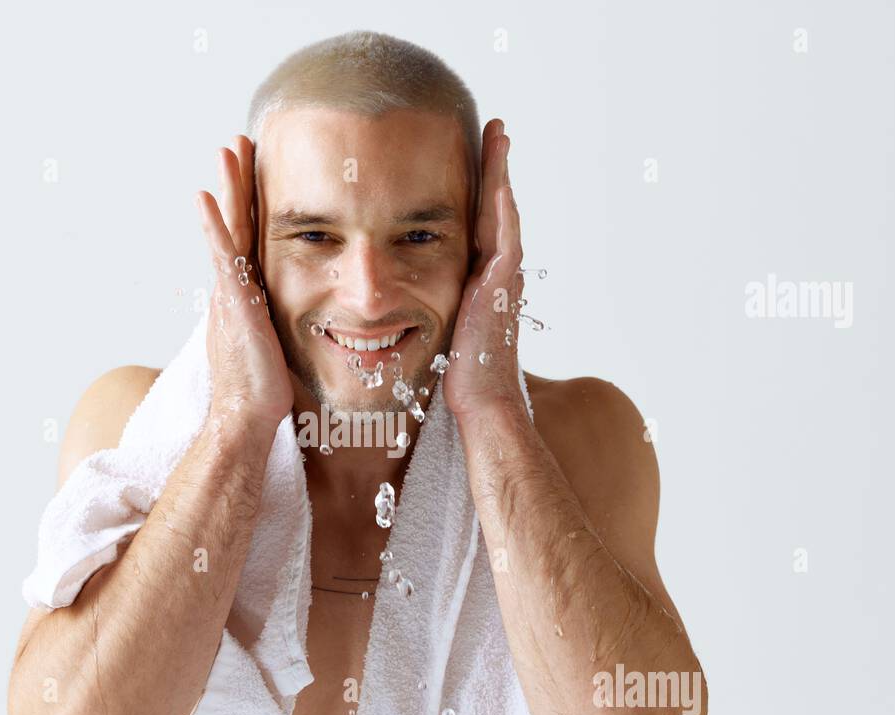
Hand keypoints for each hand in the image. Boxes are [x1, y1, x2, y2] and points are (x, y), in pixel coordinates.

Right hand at [196, 135, 293, 434]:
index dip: (252, 206)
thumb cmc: (265, 394)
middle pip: (237, 224)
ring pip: (228, 230)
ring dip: (226, 189)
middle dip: (238, 184)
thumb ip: (285, 325)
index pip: (251, 240)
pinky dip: (212, 225)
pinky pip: (221, 256)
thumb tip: (316, 320)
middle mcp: (235, 289)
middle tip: (238, 144)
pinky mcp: (233, 304)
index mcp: (248, 296)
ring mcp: (230, 294)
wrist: (246, 419)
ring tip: (226, 150)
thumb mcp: (281, 348)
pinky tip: (204, 196)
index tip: (256, 172)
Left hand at [443, 118, 525, 423]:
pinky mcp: (502, 283)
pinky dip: (501, 200)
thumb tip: (390, 303)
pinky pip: (504, 231)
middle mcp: (496, 274)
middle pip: (496, 209)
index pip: (479, 225)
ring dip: (500, 172)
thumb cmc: (454, 376)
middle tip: (492, 132)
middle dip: (493, 170)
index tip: (469, 159)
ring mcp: (503, 276)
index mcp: (480, 282)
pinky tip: (496, 172)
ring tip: (496, 135)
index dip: (476, 192)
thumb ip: (425, 308)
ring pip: (503, 211)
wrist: (481, 401)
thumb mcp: (435, 331)